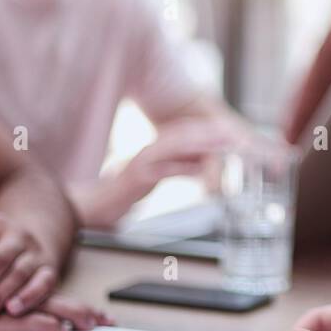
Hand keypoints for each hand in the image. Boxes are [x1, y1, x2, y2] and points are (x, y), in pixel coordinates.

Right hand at [0, 290, 112, 330]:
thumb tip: (2, 308)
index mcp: (5, 291)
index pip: (46, 297)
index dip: (71, 307)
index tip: (94, 315)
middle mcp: (8, 295)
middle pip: (55, 301)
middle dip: (82, 312)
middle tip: (106, 321)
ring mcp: (0, 306)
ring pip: (46, 309)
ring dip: (73, 316)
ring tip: (96, 323)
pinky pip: (23, 323)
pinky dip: (44, 325)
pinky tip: (62, 329)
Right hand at [121, 119, 243, 203]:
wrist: (103, 202)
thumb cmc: (132, 189)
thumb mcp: (160, 172)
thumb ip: (179, 164)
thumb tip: (202, 161)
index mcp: (154, 147)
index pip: (182, 131)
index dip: (203, 128)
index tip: (224, 128)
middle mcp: (149, 150)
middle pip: (181, 135)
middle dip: (206, 133)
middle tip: (227, 135)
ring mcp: (143, 162)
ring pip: (175, 149)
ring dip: (199, 147)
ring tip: (218, 148)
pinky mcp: (139, 178)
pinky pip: (166, 171)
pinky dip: (184, 169)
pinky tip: (199, 171)